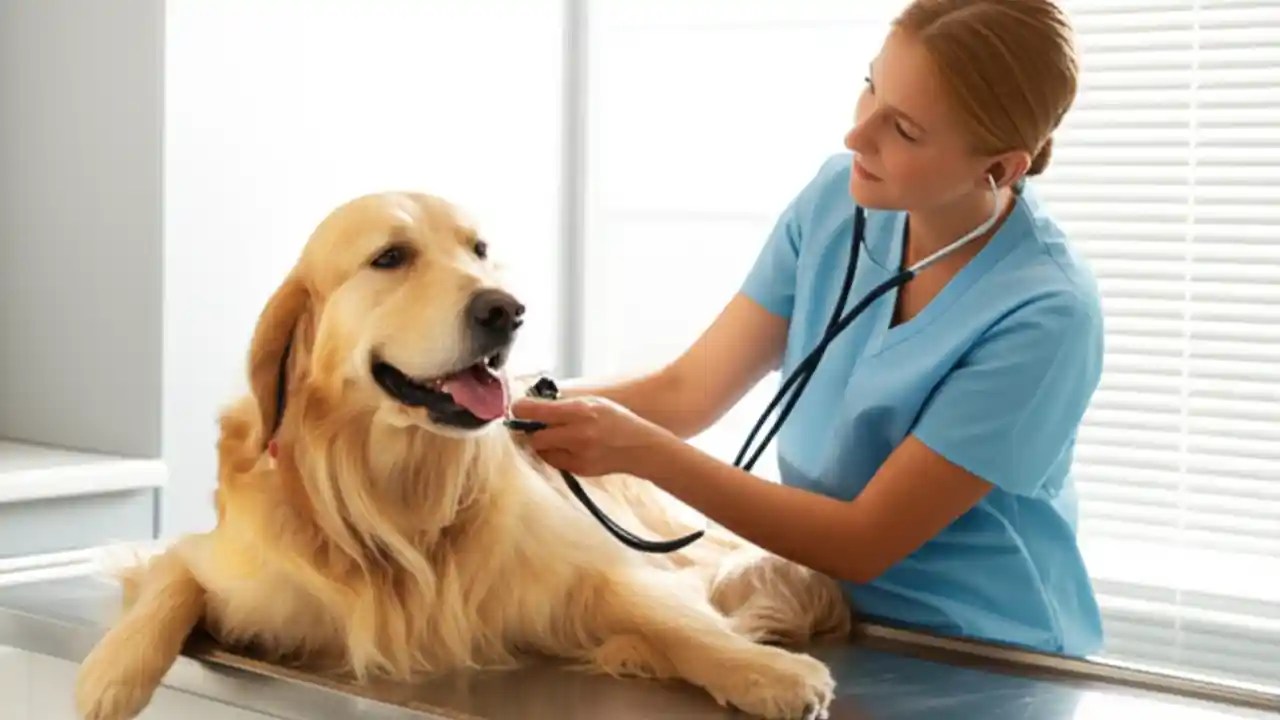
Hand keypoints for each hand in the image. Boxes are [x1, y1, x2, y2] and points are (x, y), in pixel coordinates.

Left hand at [509, 395, 676, 477]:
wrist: (640, 448)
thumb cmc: (617, 419)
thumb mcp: (594, 402)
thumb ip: (564, 404)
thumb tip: (534, 404)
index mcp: (581, 410)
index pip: (536, 410)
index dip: (521, 409)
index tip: (517, 408)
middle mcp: (578, 433)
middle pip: (534, 436)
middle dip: (531, 430)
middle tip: (534, 425)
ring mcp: (578, 455)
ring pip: (541, 451)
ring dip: (542, 443)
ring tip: (554, 436)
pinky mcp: (579, 470)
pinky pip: (553, 462)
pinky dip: (554, 454)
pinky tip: (566, 447)